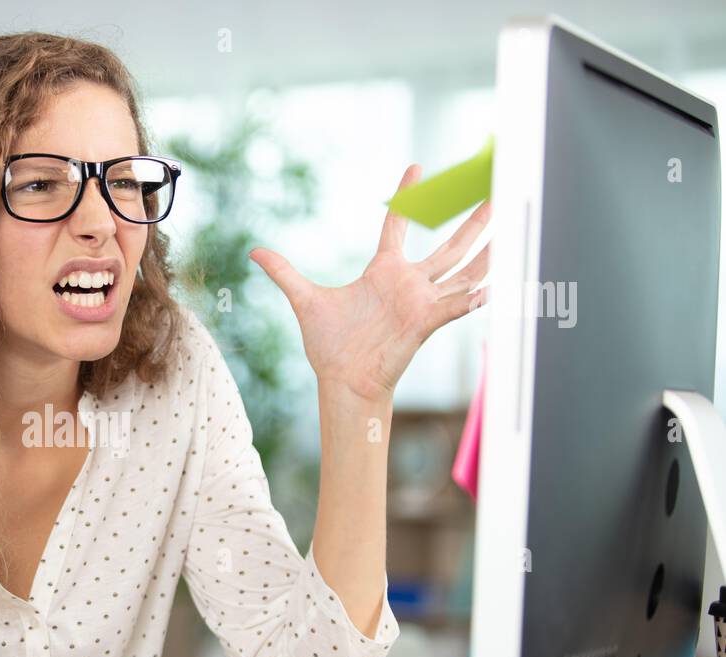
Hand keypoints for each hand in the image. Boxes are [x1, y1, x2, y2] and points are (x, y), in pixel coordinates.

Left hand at [250, 164, 490, 404]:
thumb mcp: (304, 300)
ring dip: (487, 251)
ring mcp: (422, 302)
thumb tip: (253, 251)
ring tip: (511, 227)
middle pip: (448, 245)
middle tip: (492, 193)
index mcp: (383, 271)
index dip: (406, 196)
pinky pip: (458, 303)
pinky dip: (476, 294)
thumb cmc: (330, 347)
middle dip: (472, 221)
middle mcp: (408, 283)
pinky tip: (497, 282)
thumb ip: (284, 272)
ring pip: (464, 271)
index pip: (398, 224)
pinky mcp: (426, 321)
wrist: (342, 382)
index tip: (415, 167)